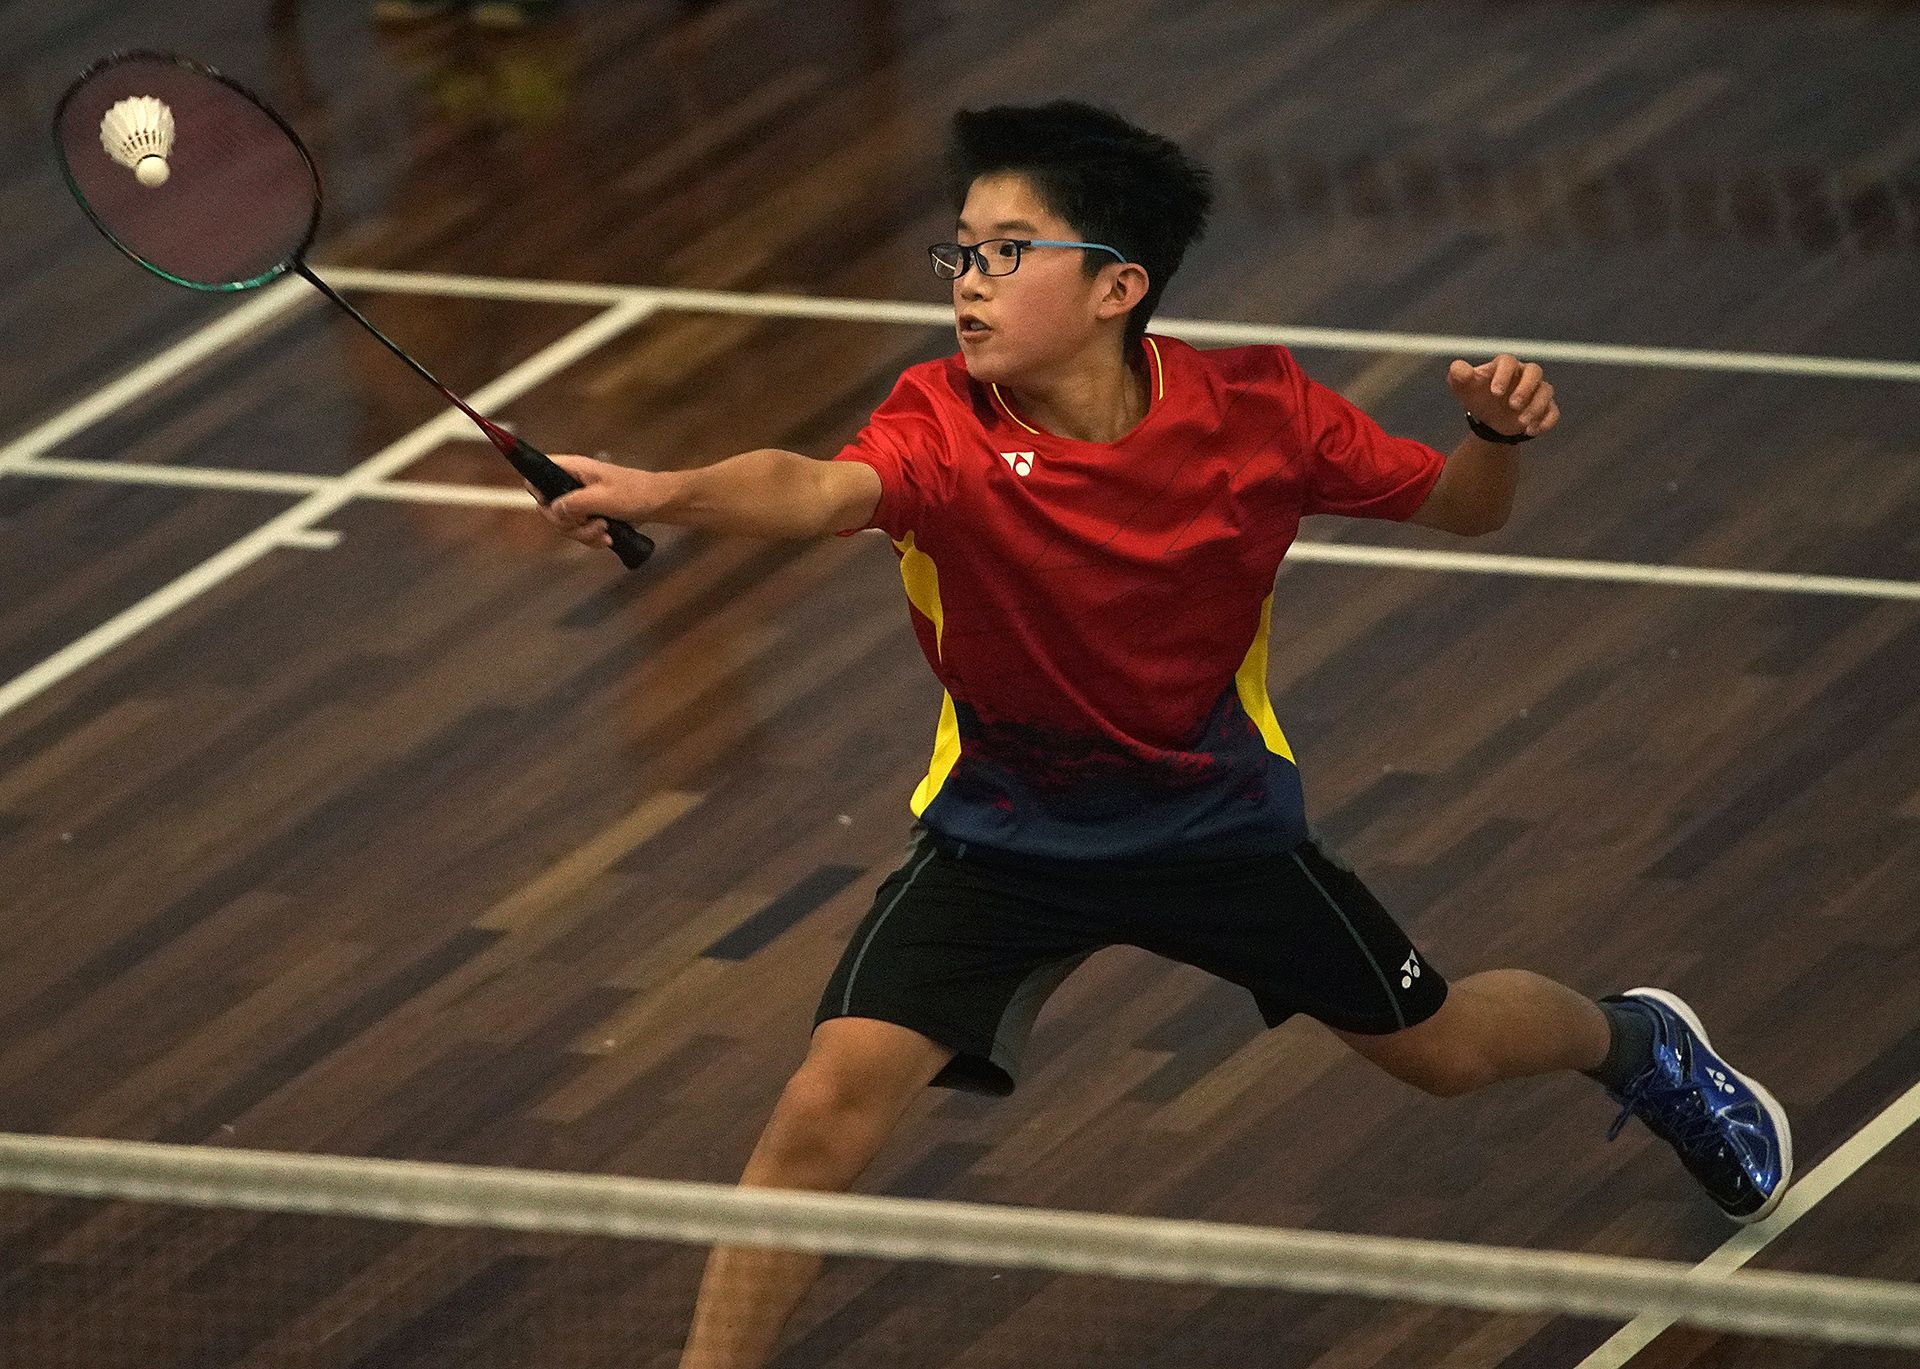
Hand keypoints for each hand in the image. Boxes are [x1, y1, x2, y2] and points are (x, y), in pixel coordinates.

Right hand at [526, 453, 668, 549]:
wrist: (661, 504)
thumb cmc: (636, 493)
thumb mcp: (603, 498)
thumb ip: (574, 503)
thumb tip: (551, 510)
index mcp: (573, 469)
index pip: (538, 474)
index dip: (538, 492)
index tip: (554, 508)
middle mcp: (572, 483)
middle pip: (549, 507)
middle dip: (568, 523)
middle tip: (591, 524)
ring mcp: (582, 500)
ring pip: (565, 523)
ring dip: (583, 533)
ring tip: (605, 532)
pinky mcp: (591, 515)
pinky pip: (579, 531)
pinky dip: (592, 538)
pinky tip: (608, 539)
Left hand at [1447, 354, 1559, 438]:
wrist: (1489, 418)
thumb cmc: (1477, 396)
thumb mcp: (1462, 387)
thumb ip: (1458, 376)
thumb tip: (1458, 369)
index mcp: (1504, 366)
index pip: (1508, 362)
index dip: (1503, 375)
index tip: (1494, 392)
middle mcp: (1524, 375)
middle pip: (1534, 371)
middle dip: (1525, 388)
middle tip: (1513, 405)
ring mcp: (1537, 391)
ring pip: (1546, 391)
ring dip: (1536, 406)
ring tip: (1521, 422)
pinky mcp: (1545, 407)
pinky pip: (1553, 411)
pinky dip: (1546, 421)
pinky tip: (1532, 431)